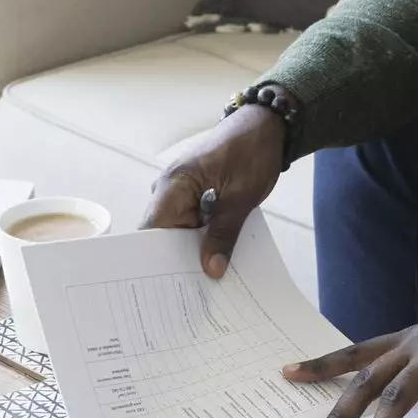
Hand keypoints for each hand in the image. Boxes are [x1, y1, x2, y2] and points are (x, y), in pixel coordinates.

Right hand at [143, 105, 289, 276]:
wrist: (266, 125)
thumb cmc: (251, 152)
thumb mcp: (240, 198)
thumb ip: (223, 234)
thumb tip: (210, 270)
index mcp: (173, 185)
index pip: (151, 229)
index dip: (154, 259)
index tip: (165, 287)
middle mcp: (168, 188)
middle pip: (163, 234)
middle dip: (178, 260)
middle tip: (192, 292)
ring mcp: (180, 191)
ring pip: (179, 230)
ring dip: (193, 249)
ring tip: (205, 279)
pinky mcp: (193, 194)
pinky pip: (191, 222)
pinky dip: (202, 237)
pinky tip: (215, 257)